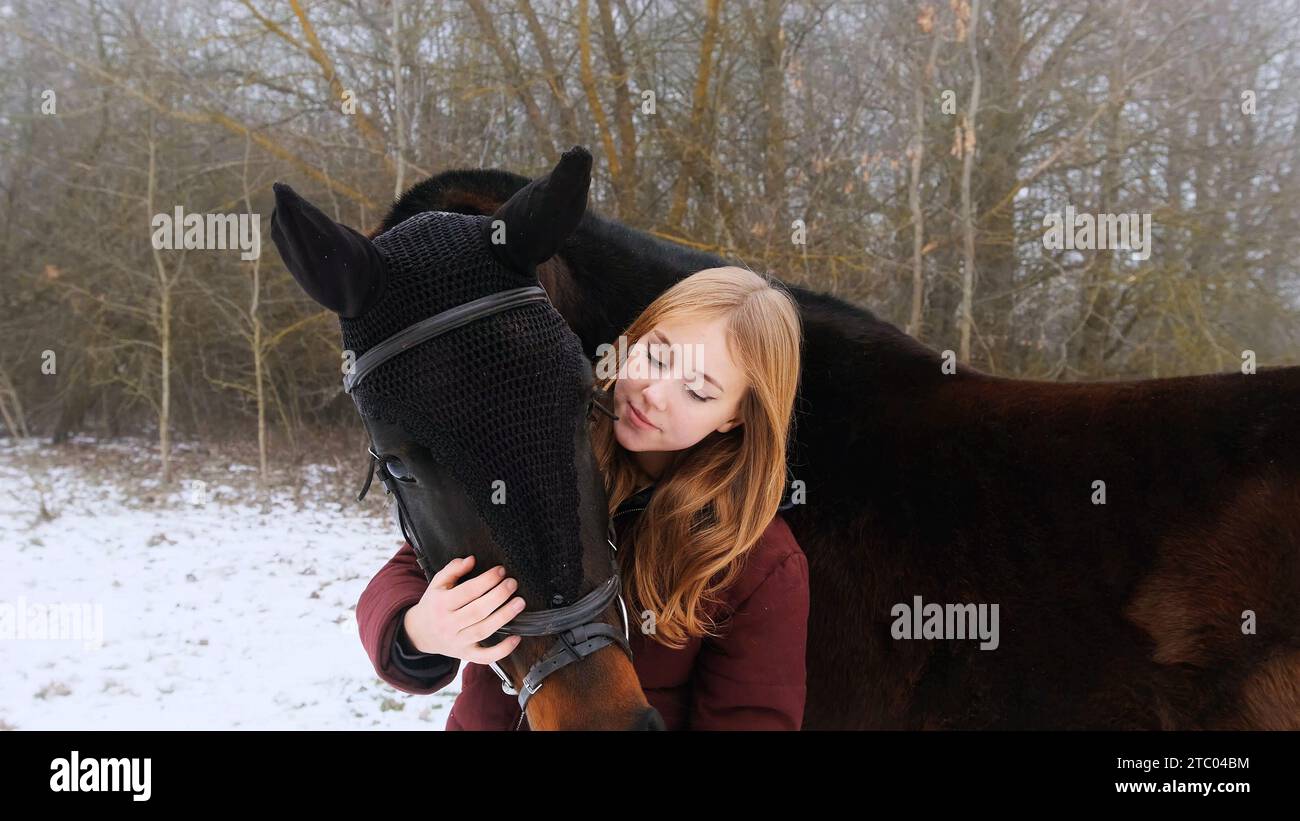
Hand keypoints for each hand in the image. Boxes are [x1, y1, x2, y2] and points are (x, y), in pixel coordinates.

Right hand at [401, 555, 525, 662]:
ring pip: (483, 631)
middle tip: (512, 584)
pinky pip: (485, 657)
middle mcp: (449, 624)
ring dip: (504, 617)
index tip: (501, 571)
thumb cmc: (434, 604)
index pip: (467, 591)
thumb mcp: (437, 583)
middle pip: (477, 611)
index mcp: (441, 604)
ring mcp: (458, 642)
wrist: (419, 633)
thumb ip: (453, 569)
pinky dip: (502, 650)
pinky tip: (516, 637)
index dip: (486, 580)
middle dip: (498, 596)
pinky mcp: (465, 654)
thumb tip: (471, 560)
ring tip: (519, 603)